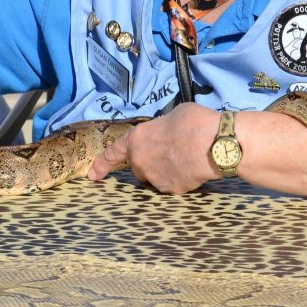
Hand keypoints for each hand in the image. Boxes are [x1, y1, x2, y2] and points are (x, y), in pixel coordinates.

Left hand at [87, 103, 221, 193]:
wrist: (214, 144)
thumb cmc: (193, 123)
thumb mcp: (172, 116)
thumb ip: (161, 128)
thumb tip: (166, 132)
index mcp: (136, 139)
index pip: (113, 153)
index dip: (101, 164)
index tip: (92, 175)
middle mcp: (140, 161)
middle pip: (140, 167)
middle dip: (151, 162)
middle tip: (172, 150)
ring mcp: (155, 178)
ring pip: (156, 178)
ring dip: (166, 171)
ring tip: (187, 158)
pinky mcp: (171, 190)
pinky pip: (173, 185)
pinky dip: (181, 179)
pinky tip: (193, 168)